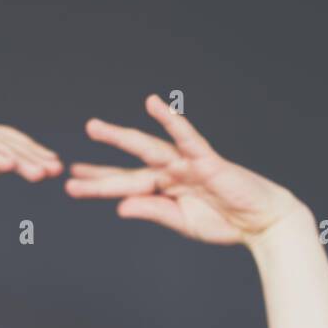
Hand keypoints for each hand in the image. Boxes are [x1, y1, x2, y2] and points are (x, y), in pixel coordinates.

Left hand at [65, 94, 306, 247]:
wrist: (261, 222)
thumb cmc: (225, 222)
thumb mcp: (182, 223)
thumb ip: (153, 212)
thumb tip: (119, 208)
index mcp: (164, 190)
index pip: (126, 185)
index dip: (99, 184)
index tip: (72, 183)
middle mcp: (171, 173)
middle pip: (129, 166)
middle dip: (100, 165)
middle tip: (67, 165)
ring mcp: (187, 163)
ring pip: (148, 147)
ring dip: (121, 138)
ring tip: (94, 128)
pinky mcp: (206, 159)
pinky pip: (186, 137)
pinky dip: (171, 121)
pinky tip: (154, 104)